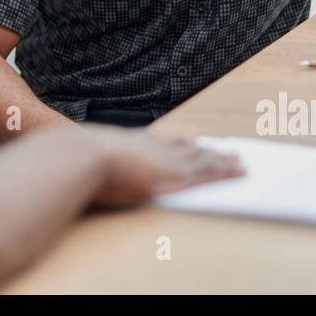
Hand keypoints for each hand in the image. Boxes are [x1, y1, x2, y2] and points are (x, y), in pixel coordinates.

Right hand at [78, 125, 243, 206]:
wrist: (81, 156)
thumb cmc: (76, 157)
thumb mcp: (86, 153)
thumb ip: (91, 156)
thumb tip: (75, 156)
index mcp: (136, 140)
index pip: (168, 142)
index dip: (185, 144)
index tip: (196, 144)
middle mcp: (157, 146)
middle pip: (191, 147)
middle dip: (210, 150)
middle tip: (228, 151)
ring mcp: (167, 159)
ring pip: (205, 159)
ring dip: (223, 161)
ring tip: (239, 162)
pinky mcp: (176, 175)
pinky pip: (209, 174)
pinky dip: (226, 173)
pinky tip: (239, 173)